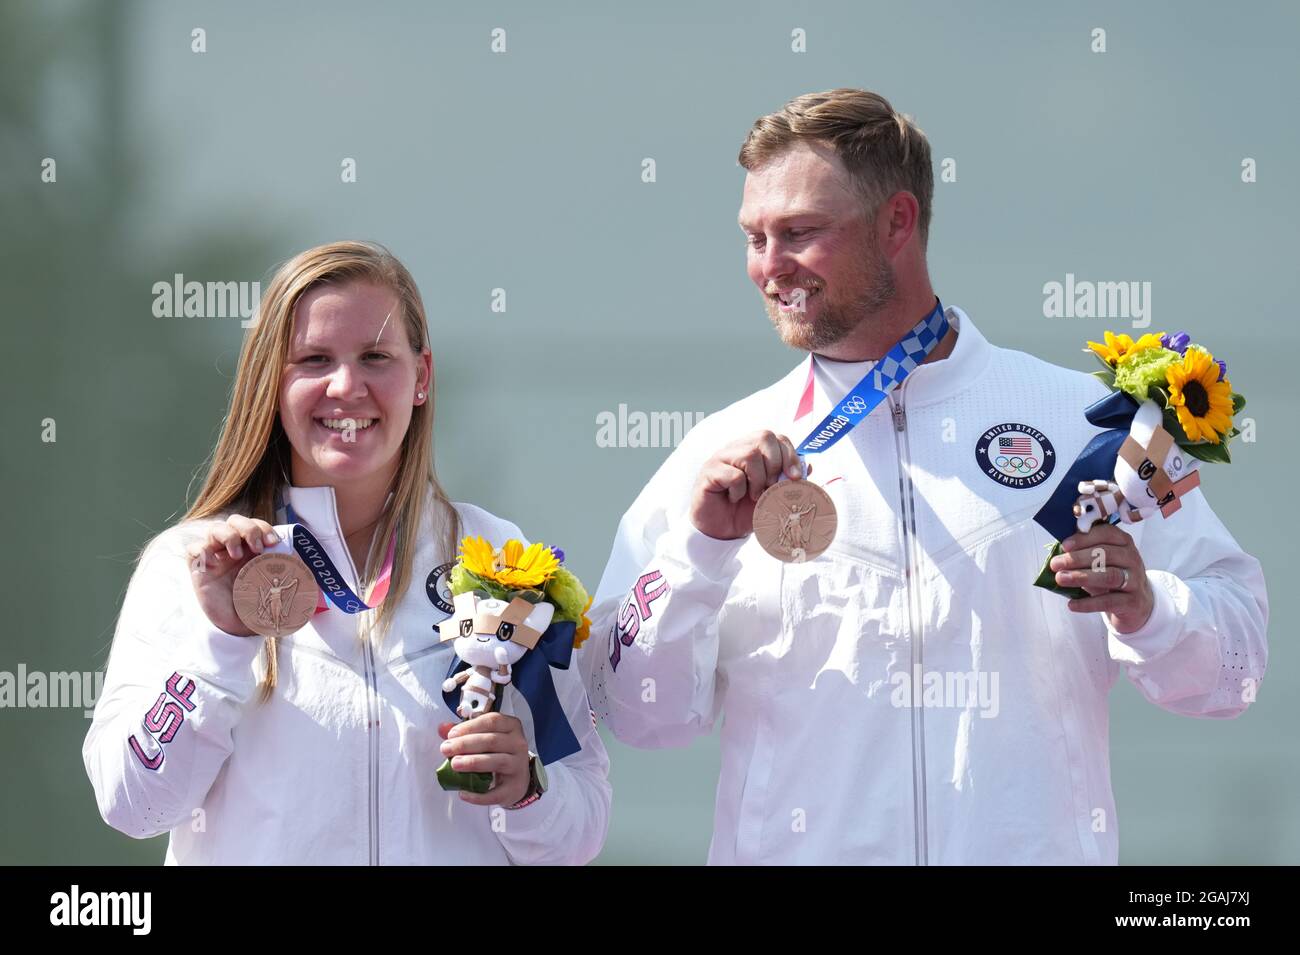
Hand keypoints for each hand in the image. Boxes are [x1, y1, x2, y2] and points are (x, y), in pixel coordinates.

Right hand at [184, 515, 280, 636]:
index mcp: (252, 550)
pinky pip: (193, 549)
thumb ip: (291, 578)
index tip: (273, 542)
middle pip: (236, 520)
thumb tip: (308, 573)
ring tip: (235, 555)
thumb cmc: (257, 606)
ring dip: (228, 535)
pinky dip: (202, 550)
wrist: (237, 629)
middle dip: (248, 528)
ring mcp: (215, 557)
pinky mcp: (199, 569)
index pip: (256, 525)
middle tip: (257, 548)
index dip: (263, 528)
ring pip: (215, 529)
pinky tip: (213, 563)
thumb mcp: (278, 590)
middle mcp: (233, 549)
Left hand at [438, 714, 530, 806]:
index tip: (452, 734)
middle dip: (465, 744)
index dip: (470, 726)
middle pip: (492, 741)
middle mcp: (518, 745)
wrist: (517, 778)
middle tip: (446, 749)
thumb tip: (443, 728)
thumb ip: (464, 732)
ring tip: (454, 764)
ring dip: (473, 762)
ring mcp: (518, 767)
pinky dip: (478, 795)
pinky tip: (463, 792)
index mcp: (511, 727)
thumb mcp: (486, 737)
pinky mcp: (514, 788)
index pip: (492, 721)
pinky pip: (495, 793)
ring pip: (497, 762)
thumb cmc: (500, 753)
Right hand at [690, 430, 804, 539]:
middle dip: (775, 464)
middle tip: (771, 487)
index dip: (790, 455)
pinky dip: (739, 490)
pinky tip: (734, 498)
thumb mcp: (773, 496)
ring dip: (758, 480)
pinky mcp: (709, 471)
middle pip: (764, 437)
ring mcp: (721, 458)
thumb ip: (788, 480)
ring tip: (754, 496)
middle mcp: (737, 448)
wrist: (722, 531)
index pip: (776, 438)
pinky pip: (733, 474)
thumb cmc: (745, 510)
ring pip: (749, 455)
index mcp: (753, 449)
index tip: (795, 477)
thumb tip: (808, 467)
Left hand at [1050, 522, 1154, 633]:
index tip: (1064, 546)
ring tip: (1060, 579)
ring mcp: (1135, 580)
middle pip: (1106, 554)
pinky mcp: (1133, 602)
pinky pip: (1109, 601)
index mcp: (1123, 542)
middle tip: (1055, 564)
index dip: (1084, 538)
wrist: (1136, 603)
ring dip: (1082, 576)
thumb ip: (1082, 553)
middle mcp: (1132, 558)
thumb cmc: (1111, 576)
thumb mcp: (1100, 561)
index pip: (1107, 533)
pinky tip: (1072, 604)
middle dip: (1077, 558)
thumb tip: (1057, 552)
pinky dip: (1088, 603)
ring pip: (1109, 576)